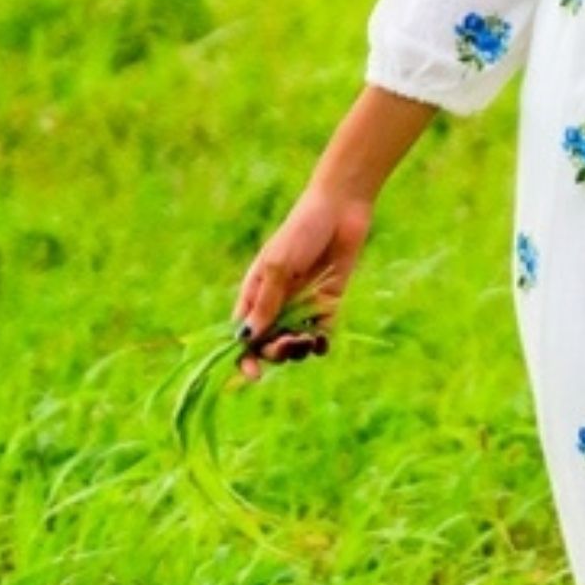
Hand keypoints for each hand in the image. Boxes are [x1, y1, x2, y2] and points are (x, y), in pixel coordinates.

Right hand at [232, 183, 373, 385]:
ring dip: (297, 350)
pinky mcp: (328, 304)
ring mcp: (302, 305)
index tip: (254, 374)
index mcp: (255, 292)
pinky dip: (319, 344)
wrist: (341, 210)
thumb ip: (266, 302)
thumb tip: (247, 337)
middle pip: (268, 343)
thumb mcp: (278, 265)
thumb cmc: (301, 230)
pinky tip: (320, 342)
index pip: (243, 333)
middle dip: (275, 352)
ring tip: (307, 340)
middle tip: (290, 343)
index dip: (245, 357)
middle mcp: (276, 303)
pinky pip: (320, 334)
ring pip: (293, 343)